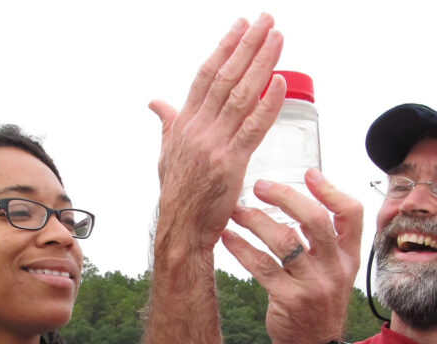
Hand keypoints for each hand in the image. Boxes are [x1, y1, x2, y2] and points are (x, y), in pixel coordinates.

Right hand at [149, 14, 284, 253]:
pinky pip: (252, 128)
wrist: (181, 230)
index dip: (225, 48)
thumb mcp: (166, 154)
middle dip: (248, 45)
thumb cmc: (178, 196)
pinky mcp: (230, 164)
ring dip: (261, 64)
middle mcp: (197, 129)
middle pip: (225, 77)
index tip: (241, 26)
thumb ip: (167, 124)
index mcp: (184, 124)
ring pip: (240, 95)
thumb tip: (157, 103)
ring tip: (278, 39)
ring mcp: (214, 145)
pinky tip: (280, 83)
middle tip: (267, 21)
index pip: (206, 75)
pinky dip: (267, 104)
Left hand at [222, 169, 362, 343]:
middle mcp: (335, 269)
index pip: (351, 214)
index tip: (309, 173)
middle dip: (285, 196)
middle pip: (314, 220)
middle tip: (260, 185)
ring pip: (284, 241)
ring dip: (255, 220)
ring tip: (236, 211)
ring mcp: (313, 286)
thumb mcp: (334, 274)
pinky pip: (261, 266)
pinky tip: (228, 237)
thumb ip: (325, 243)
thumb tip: (301, 202)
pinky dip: (242, 248)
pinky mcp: (288, 300)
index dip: (331, 190)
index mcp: (348, 258)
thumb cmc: (318, 305)